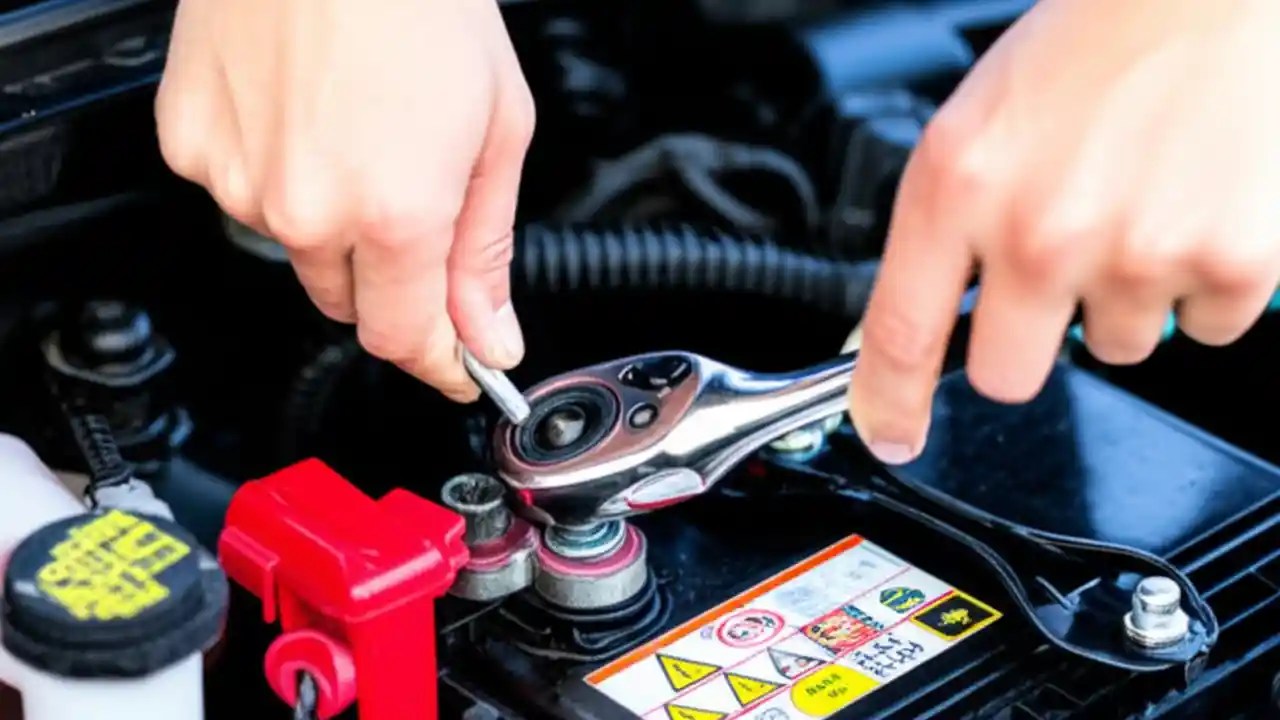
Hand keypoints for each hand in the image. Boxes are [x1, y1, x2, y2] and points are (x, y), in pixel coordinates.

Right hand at [155, 0, 535, 400]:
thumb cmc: (420, 2)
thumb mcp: (497, 129)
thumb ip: (485, 249)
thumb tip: (488, 335)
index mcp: (394, 213)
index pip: (403, 339)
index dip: (436, 361)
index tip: (456, 366)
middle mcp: (306, 209)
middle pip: (349, 302)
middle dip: (391, 279)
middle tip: (414, 202)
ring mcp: (237, 179)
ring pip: (296, 249)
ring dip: (331, 221)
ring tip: (358, 131)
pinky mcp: (190, 146)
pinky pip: (244, 196)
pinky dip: (278, 175)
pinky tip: (306, 116)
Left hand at [849, 0, 1279, 463]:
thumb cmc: (1084, 49)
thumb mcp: (971, 136)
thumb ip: (940, 236)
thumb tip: (905, 330)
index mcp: (958, 189)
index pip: (900, 336)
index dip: (889, 404)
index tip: (892, 436)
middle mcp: (1040, 231)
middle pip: (1008, 375)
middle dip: (1026, 343)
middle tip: (1056, 270)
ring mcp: (1136, 253)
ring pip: (1114, 348)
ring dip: (1120, 298)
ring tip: (1134, 207)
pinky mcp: (1232, 261)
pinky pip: (1204, 328)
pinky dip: (1200, 285)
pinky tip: (1190, 210)